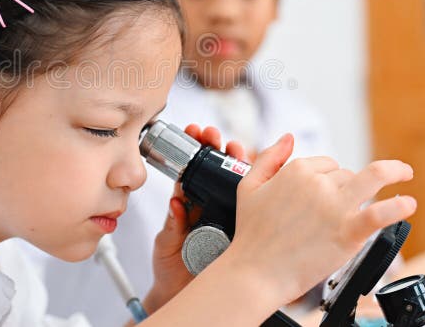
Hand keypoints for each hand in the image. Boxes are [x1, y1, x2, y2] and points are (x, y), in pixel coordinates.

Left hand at [144, 124, 246, 312]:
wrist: (182, 292)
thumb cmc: (170, 268)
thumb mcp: (166, 243)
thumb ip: (172, 225)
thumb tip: (176, 205)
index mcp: (189, 201)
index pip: (193, 168)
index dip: (196, 147)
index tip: (194, 131)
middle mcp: (208, 203)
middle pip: (217, 168)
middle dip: (218, 146)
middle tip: (213, 135)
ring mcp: (226, 213)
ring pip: (236, 180)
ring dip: (238, 160)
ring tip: (235, 147)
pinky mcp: (241, 226)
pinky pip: (251, 203)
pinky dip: (257, 187)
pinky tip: (258, 173)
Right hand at [224, 133, 416, 306]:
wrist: (256, 272)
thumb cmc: (252, 234)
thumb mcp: (248, 186)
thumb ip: (269, 158)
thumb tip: (289, 137)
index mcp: (296, 170)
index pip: (327, 164)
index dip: (328, 179)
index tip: (325, 195)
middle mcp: (318, 183)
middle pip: (348, 175)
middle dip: (348, 189)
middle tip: (338, 211)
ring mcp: (335, 206)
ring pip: (372, 179)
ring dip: (394, 172)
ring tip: (406, 174)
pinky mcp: (348, 232)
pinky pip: (380, 213)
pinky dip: (398, 207)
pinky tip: (408, 204)